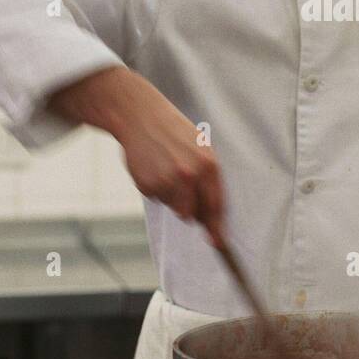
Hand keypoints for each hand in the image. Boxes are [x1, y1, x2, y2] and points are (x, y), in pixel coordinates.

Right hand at [49, 67, 224, 246]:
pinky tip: (152, 166)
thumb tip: (208, 215)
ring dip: (170, 196)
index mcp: (207, 164)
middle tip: (181, 187)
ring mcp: (166, 180)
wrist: (140, 115)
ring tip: (165, 169)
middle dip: (188, 208)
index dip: (216, 228)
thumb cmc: (174, 132)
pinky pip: (155, 198)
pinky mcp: (146, 184)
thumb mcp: (200, 147)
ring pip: (172, 207)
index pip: (215, 205)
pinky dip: (154, 187)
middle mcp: (188, 175)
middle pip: (190, 214)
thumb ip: (207, 178)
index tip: (218, 242)